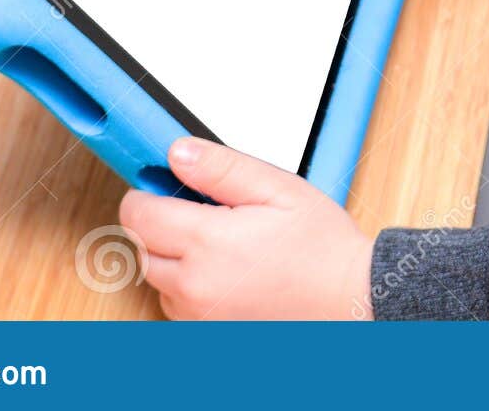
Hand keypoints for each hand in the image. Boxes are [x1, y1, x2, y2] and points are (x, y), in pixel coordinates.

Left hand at [119, 137, 374, 319]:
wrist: (351, 299)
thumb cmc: (323, 247)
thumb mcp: (278, 188)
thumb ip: (222, 168)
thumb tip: (177, 153)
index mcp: (207, 243)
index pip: (137, 214)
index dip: (148, 192)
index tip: (166, 185)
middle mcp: (194, 286)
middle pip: (141, 247)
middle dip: (162, 224)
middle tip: (204, 211)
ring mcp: (199, 316)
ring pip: (157, 278)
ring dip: (174, 257)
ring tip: (221, 243)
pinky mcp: (208, 334)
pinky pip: (177, 305)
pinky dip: (189, 286)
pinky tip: (225, 271)